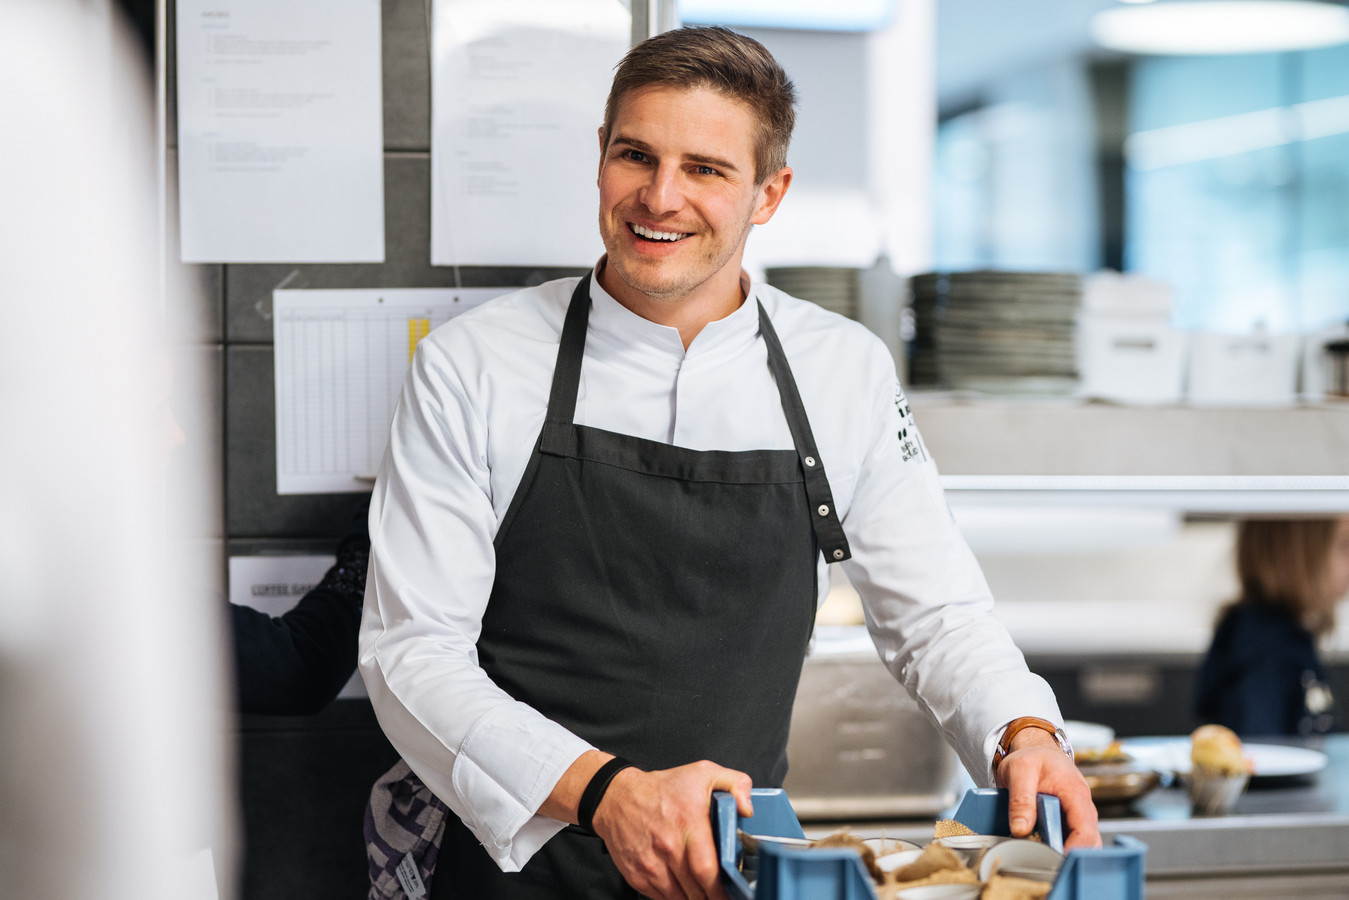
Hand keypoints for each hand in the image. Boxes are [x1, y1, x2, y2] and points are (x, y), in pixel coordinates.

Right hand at [591, 760, 752, 899]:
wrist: (617, 797)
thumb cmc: (661, 789)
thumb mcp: (703, 773)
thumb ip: (735, 784)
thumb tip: (748, 808)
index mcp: (688, 822)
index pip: (707, 869)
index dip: (722, 889)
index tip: (733, 892)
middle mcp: (668, 846)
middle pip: (697, 890)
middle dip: (713, 897)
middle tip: (722, 895)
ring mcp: (651, 865)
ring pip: (680, 898)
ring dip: (695, 898)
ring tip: (704, 891)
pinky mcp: (638, 876)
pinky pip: (662, 899)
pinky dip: (676, 897)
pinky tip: (684, 887)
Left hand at [994, 729, 1100, 850]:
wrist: (1036, 750)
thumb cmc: (1032, 757)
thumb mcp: (1019, 770)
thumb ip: (1020, 799)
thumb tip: (1021, 829)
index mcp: (1076, 794)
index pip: (1085, 832)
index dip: (1072, 851)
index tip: (1054, 862)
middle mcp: (1083, 808)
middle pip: (1088, 844)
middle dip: (1069, 857)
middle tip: (1044, 865)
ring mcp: (1079, 817)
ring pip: (1080, 845)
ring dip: (1063, 854)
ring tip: (1038, 859)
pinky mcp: (1070, 822)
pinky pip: (1069, 841)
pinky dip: (1058, 849)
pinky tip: (1040, 852)